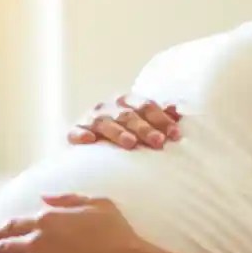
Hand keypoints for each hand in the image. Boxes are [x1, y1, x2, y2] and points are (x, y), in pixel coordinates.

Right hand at [67, 93, 181, 149]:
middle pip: (128, 115)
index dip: (161, 119)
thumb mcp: (141, 126)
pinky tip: (89, 141)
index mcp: (127, 103)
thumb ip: (158, 118)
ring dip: (118, 132)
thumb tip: (177, 110)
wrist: (89, 149)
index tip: (174, 135)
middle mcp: (109, 107)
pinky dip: (81, 135)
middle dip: (144, 128)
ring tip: (130, 143)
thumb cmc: (123, 136)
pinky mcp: (74, 132)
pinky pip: (76, 132)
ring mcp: (90, 119)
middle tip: (158, 142)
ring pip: (104, 122)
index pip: (146, 106)